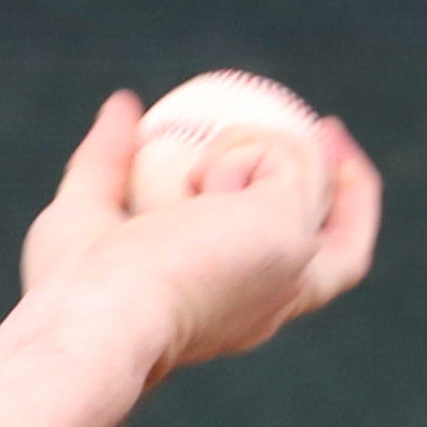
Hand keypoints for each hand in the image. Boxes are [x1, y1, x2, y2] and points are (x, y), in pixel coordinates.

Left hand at [20, 90, 380, 379]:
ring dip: (250, 152)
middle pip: (344, 249)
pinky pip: (285, 156)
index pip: (295, 272)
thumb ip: (104, 162)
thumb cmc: (74, 292)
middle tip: (327, 128)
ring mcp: (292, 268)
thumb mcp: (84, 214)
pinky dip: (239, 149)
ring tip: (191, 180)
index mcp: (231, 314)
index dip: (302, 215)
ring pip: (309, 184)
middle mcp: (273, 303)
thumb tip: (122, 106)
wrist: (93, 320)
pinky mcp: (290, 232)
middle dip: (352, 189)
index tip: (292, 163)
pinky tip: (199, 186)